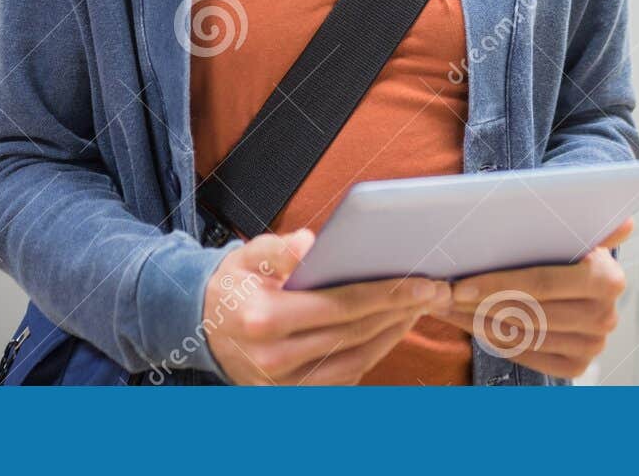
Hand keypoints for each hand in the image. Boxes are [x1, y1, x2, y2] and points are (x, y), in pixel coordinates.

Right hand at [202, 227, 451, 384]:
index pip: (341, 306)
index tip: (423, 282)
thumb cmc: (234, 284)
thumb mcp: (248, 255)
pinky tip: (391, 328)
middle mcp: (274, 358)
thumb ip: (279, 248)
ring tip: (420, 307)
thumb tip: (308, 243)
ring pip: (356, 359)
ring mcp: (283, 384)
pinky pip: (344, 376)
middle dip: (401, 310)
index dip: (387, 294)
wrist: (202, 327)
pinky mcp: (292, 396)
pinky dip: (373, 352)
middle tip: (436, 290)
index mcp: (264, 318)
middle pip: (355, 333)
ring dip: (393, 333)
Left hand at [437, 217, 633, 379]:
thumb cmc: (563, 247)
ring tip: (448, 307)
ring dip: (479, 322)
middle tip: (444, 296)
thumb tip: (626, 222)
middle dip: (480, 305)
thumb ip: (585, 222)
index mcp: (607, 278)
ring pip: (523, 335)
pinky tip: (471, 324)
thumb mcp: (572, 230)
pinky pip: (528, 357)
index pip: (542, 283)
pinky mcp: (578, 365)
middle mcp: (606, 317)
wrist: (576, 280)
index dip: (498, 284)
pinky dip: (495, 341)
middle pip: (528, 313)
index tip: (460, 284)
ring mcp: (594, 345)